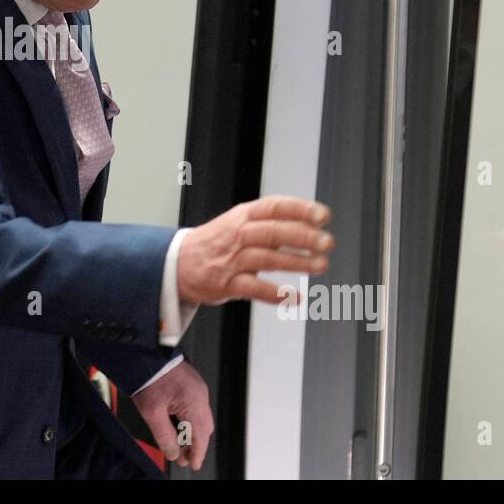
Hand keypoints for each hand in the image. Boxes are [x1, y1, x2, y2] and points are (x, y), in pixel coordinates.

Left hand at [131, 360, 212, 470]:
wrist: (144, 352)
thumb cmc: (148, 376)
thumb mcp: (152, 412)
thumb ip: (165, 436)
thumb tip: (173, 453)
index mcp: (194, 402)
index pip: (201, 435)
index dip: (197, 453)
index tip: (193, 464)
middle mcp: (200, 394)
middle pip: (204, 427)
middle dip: (195, 444)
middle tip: (184, 457)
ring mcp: (197, 387)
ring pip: (200, 417)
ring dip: (191, 431)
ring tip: (178, 443)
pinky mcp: (191, 382)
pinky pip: (195, 406)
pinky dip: (189, 419)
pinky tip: (177, 425)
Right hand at [178, 196, 332, 304]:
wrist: (176, 263)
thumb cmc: (214, 243)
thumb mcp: (237, 222)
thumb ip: (269, 224)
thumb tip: (309, 225)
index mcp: (243, 216)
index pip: (274, 207)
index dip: (300, 209)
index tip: (322, 215)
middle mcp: (237, 234)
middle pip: (273, 231)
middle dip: (303, 236)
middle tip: (327, 242)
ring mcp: (231, 259)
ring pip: (267, 258)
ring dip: (296, 262)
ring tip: (319, 265)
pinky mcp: (226, 283)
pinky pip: (253, 288)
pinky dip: (275, 293)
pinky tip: (293, 296)